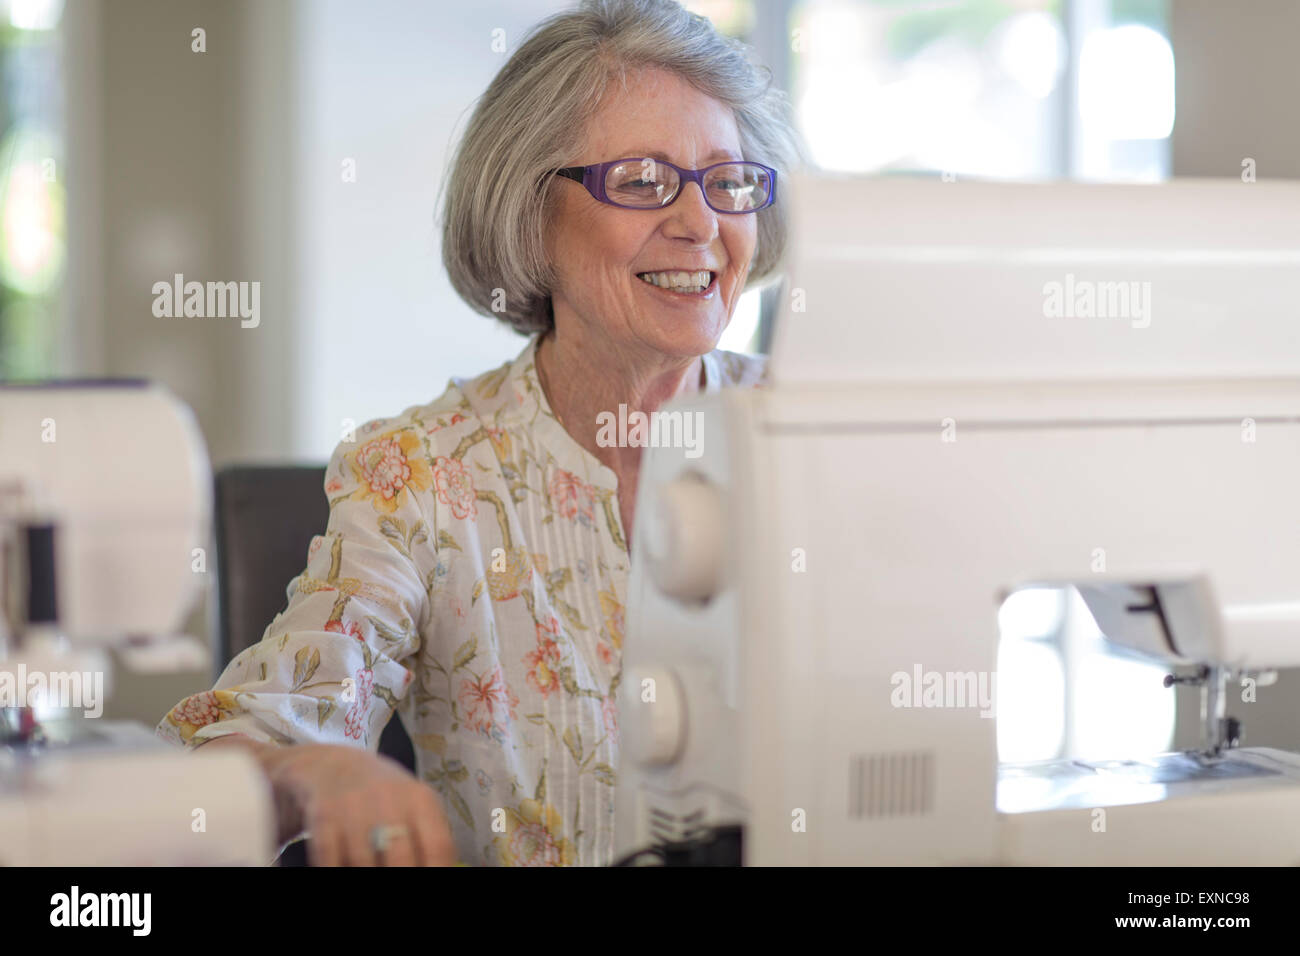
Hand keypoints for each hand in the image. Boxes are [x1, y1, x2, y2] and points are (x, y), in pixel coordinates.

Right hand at [200, 737, 457, 865]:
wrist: (312, 762)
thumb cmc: (363, 798)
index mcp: (419, 801)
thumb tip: (441, 866)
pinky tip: (322, 866)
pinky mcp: (324, 807)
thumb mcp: (400, 813)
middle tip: (373, 882)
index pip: (437, 853)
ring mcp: (358, 801)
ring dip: (350, 870)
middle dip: (389, 874)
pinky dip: (329, 865)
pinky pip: (331, 855)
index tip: (420, 886)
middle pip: (399, 860)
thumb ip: (417, 841)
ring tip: (343, 868)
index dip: (428, 874)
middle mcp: (394, 798)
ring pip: (363, 862)